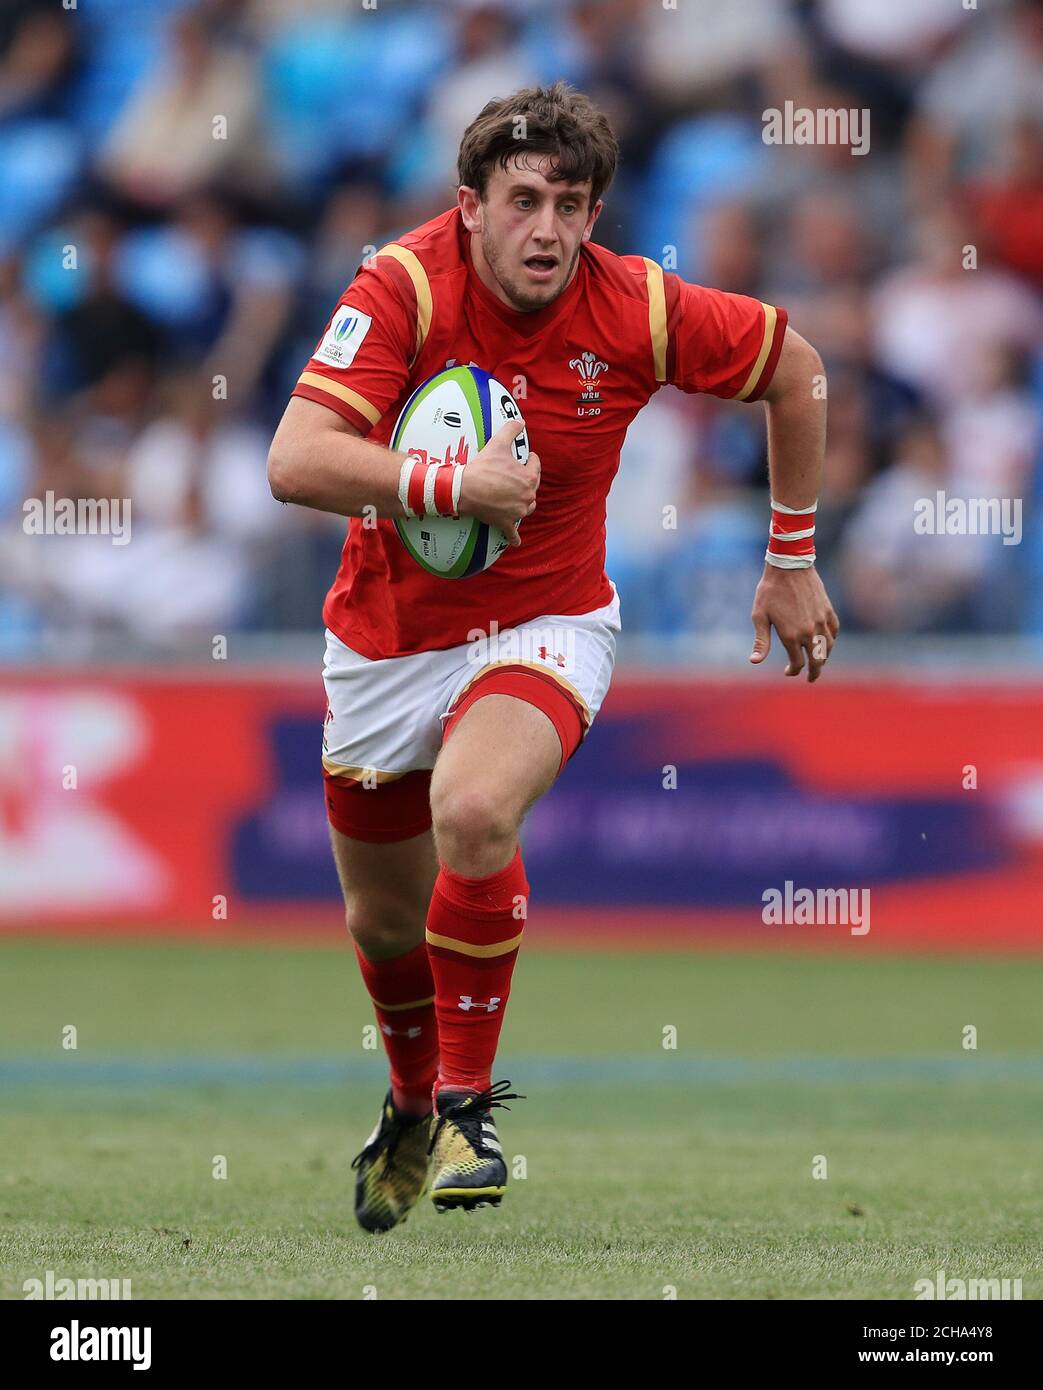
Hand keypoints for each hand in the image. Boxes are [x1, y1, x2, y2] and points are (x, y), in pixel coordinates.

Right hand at [457, 420, 539, 545]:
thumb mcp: (498, 444)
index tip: (525, 457)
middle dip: (527, 480)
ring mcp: (517, 511)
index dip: (529, 459)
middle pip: (532, 487)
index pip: (535, 465)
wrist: (465, 489)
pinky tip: (516, 541)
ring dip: (524, 503)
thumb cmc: (483, 467)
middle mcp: (528, 496)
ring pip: (527, 507)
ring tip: (517, 497)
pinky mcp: (506, 522)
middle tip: (517, 475)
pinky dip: (514, 537)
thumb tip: (520, 421)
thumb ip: (511, 429)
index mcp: (529, 478)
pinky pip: (512, 533)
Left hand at [750, 564, 839, 682]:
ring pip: (827, 648)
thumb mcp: (759, 616)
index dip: (793, 671)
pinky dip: (831, 640)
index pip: (797, 664)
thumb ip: (761, 641)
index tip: (789, 672)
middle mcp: (809, 632)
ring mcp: (821, 621)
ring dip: (823, 658)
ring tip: (818, 663)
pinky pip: (834, 631)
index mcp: (791, 636)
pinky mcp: (828, 611)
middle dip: (813, 672)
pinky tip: (827, 643)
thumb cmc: (770, 591)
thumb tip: (754, 661)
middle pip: (817, 661)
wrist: (789, 566)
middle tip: (810, 678)